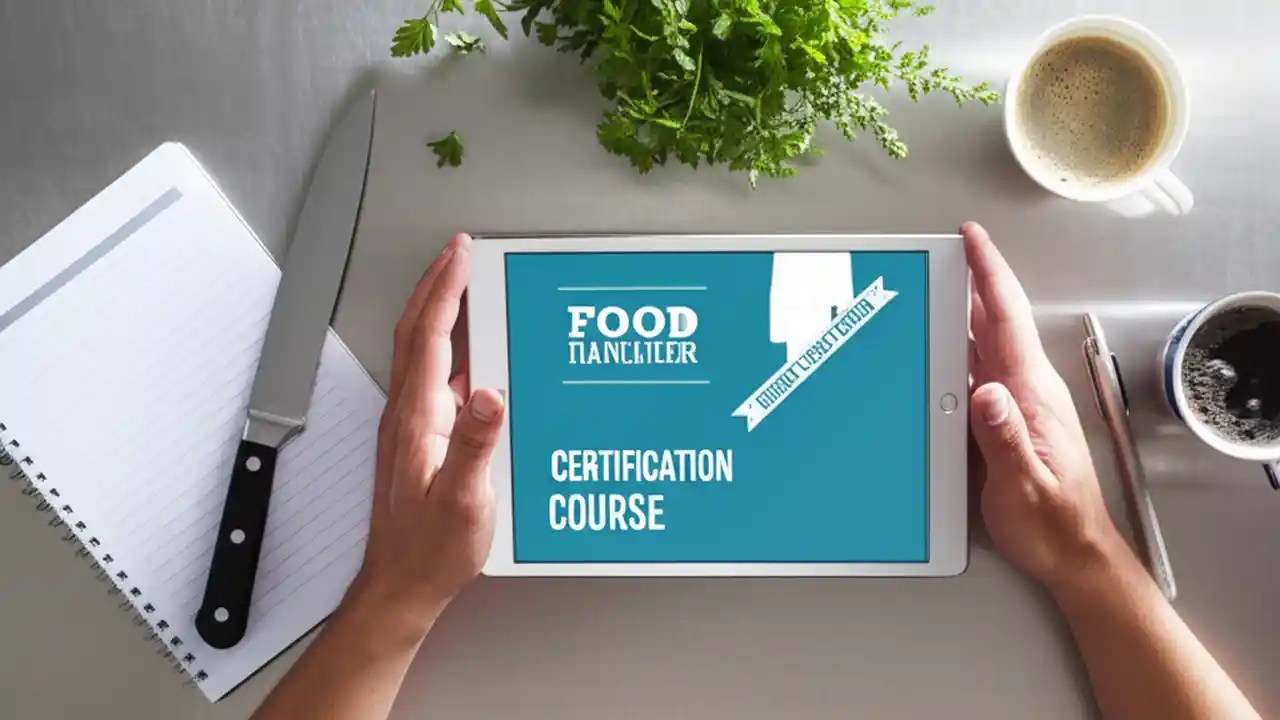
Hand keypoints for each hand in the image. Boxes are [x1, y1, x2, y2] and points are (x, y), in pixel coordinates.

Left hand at [349, 233, 502, 624]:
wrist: (400, 585)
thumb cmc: (429, 551)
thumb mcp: (464, 500)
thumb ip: (477, 444)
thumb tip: (491, 391)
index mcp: (418, 417)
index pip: (429, 336)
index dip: (445, 289)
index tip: (461, 254)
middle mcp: (409, 413)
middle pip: (418, 332)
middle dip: (438, 285)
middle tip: (460, 253)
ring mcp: (413, 425)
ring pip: (423, 351)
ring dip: (442, 313)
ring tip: (467, 287)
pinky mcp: (421, 439)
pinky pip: (434, 377)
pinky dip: (452, 349)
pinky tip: (477, 356)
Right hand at [963, 222, 1136, 593]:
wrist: (1074, 553)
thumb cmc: (1053, 524)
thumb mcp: (1025, 485)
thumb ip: (1004, 438)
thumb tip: (984, 391)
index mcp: (1031, 392)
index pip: (1007, 319)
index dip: (988, 274)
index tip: (970, 238)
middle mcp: (1025, 387)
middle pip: (994, 321)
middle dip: (968, 281)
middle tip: (934, 255)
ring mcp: (1017, 401)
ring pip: (984, 343)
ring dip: (958, 314)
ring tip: (926, 290)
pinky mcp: (1007, 418)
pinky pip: (978, 370)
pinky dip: (956, 349)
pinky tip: (935, 347)